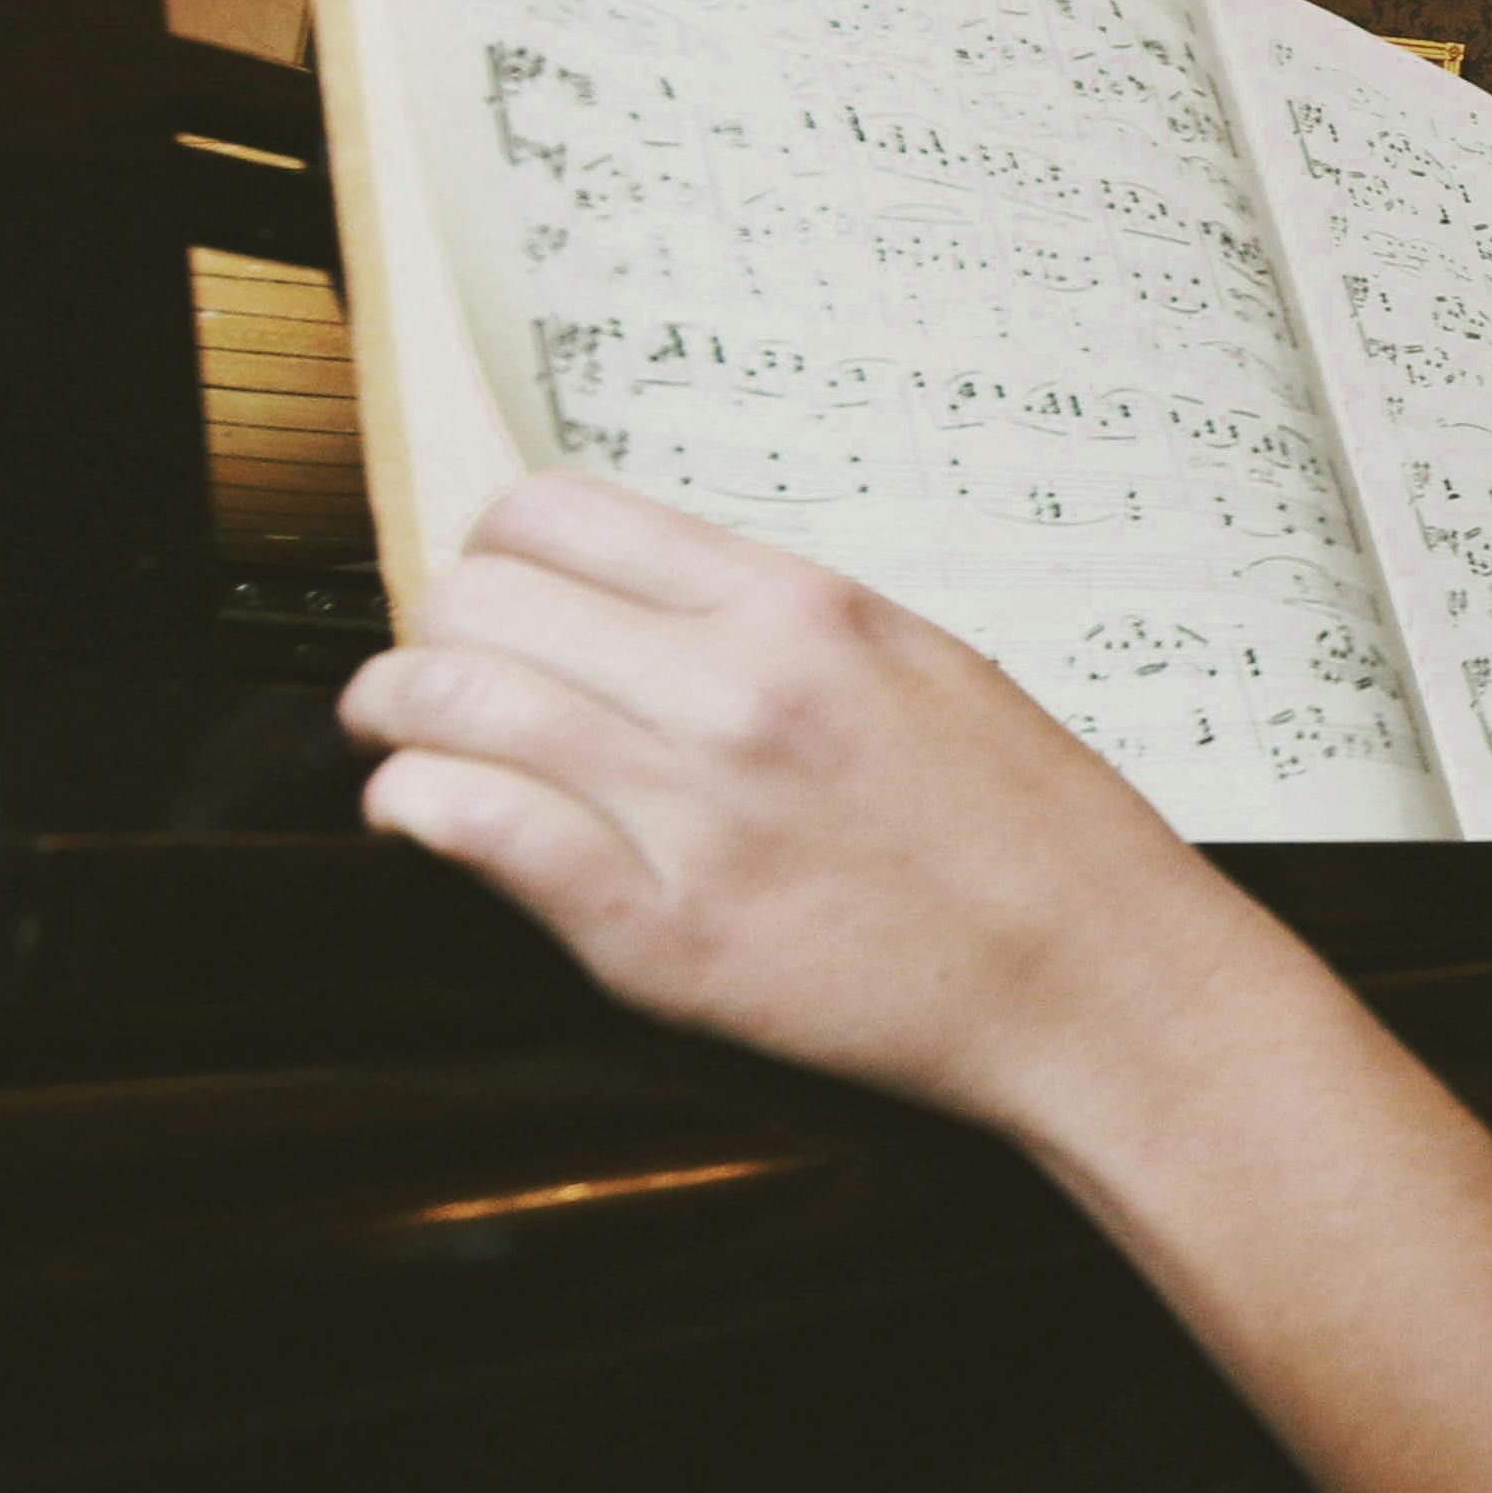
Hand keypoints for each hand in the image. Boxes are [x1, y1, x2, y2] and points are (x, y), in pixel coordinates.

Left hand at [336, 469, 1245, 1135]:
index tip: (493, 595)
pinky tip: (423, 819)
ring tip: (402, 742)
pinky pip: (479, 830)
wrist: (1096, 981)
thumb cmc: (1029, 828)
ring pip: (451, 702)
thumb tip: (633, 595)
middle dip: (432, 631)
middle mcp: (734, 687)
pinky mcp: (664, 933)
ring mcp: (694, 809)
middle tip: (437, 677)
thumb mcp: (918, 658)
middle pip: (478, 598)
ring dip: (395, 718)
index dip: (489, 549)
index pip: (552, 511)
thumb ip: (773, 619)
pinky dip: (418, 810)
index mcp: (798, 603)